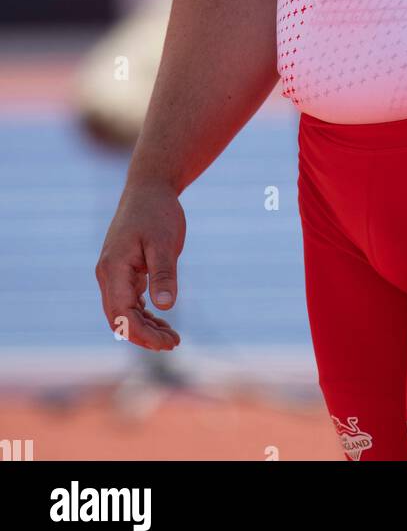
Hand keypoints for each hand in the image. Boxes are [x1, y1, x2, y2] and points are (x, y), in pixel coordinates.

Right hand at [95, 179, 185, 349]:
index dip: (143, 334)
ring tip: (172, 337)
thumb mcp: (164, 242)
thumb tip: (166, 306)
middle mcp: (108, 274)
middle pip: (119, 318)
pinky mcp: (123, 270)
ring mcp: (113, 273)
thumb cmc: (157, 211)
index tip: (168, 343)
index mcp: (114, 268)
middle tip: (174, 343)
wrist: (149, 187)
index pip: (122, 314)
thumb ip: (163, 273)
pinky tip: (162, 320)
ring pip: (123, 312)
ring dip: (144, 327)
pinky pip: (128, 300)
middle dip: (144, 336)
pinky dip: (143, 314)